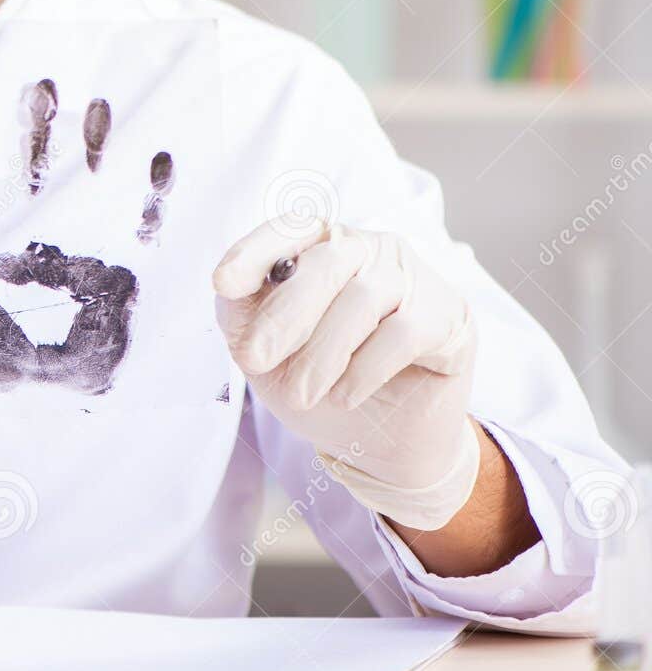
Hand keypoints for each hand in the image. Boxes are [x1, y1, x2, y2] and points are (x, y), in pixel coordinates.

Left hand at [213, 220, 480, 529]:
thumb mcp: (268, 350)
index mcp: (321, 246)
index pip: (290, 228)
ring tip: (301, 395)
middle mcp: (368, 249)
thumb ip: (246, 313)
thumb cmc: (321, 379)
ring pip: (363, 299)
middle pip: (326, 263)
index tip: (223, 284)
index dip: (254, 251)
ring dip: (322, 354)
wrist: (384, 441)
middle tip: (255, 361)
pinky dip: (366, 368)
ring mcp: (412, 277)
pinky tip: (345, 394)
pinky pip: (404, 331)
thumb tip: (228, 285)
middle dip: (284, 316)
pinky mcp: (448, 314)